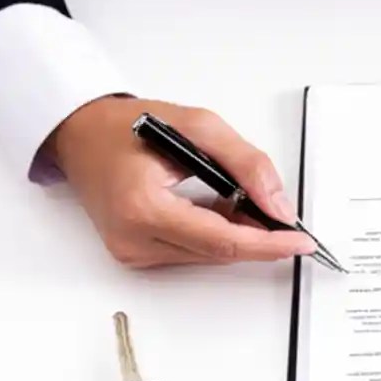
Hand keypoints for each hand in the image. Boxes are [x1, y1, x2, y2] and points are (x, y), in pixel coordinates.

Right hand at [47, 95, 315, 266]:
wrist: (80, 135)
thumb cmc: (127, 126)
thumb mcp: (197, 125)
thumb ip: (245, 163)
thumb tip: (279, 205)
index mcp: (142, 207)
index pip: (221, 240)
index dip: (267, 244)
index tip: (300, 240)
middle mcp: (133, 238)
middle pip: (218, 253)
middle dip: (258, 238)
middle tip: (284, 217)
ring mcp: (131, 251)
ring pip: (207, 256)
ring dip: (236, 236)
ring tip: (248, 205)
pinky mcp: (134, 255)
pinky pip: (190, 253)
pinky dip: (214, 236)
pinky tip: (221, 212)